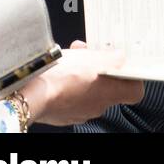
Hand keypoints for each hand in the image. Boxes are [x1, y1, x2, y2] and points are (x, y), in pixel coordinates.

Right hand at [18, 41, 144, 126]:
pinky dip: (68, 80)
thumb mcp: (91, 58)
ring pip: (88, 87)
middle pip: (108, 85)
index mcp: (108, 95)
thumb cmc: (61, 78)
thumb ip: (112, 58)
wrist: (29, 93)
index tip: (126, 64)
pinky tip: (60, 67)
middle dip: (101, 66)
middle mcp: (96, 107)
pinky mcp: (61, 111)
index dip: (133, 77)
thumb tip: (121, 57)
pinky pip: (71, 93)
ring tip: (73, 54)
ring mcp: (78, 111)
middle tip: (92, 51)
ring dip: (83, 70)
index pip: (134, 92)